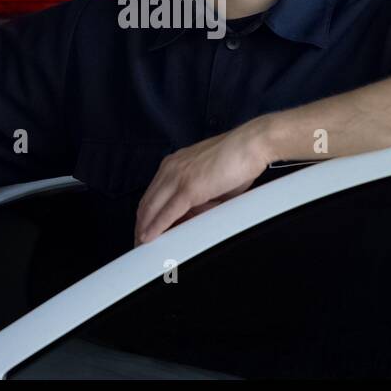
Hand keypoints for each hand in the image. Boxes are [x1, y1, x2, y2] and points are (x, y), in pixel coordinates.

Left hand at [133, 118, 274, 245]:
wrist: (252, 144)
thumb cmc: (238, 158)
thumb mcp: (210, 180)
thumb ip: (199, 197)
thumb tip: (194, 215)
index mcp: (175, 163)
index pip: (151, 194)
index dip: (145, 215)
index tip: (144, 229)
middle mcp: (172, 167)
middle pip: (146, 202)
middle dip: (140, 225)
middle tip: (139, 243)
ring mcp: (178, 176)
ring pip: (151, 209)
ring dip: (145, 229)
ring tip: (142, 246)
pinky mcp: (189, 187)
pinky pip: (167, 213)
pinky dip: (156, 227)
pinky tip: (150, 238)